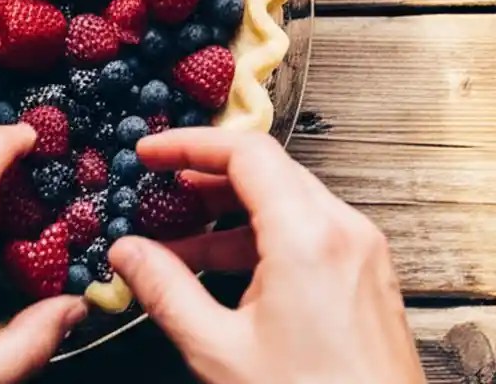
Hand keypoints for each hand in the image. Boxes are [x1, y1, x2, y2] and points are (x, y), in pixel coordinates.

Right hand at [108, 128, 424, 383]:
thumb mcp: (220, 350)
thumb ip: (167, 292)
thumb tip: (128, 253)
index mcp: (309, 236)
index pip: (246, 152)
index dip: (189, 145)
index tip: (150, 154)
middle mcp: (344, 231)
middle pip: (269, 171)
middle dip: (206, 178)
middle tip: (158, 191)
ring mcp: (362, 252)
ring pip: (289, 203)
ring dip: (231, 214)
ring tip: (178, 242)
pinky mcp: (368, 276)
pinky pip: (310, 234)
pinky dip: (263, 239)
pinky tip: (225, 271)